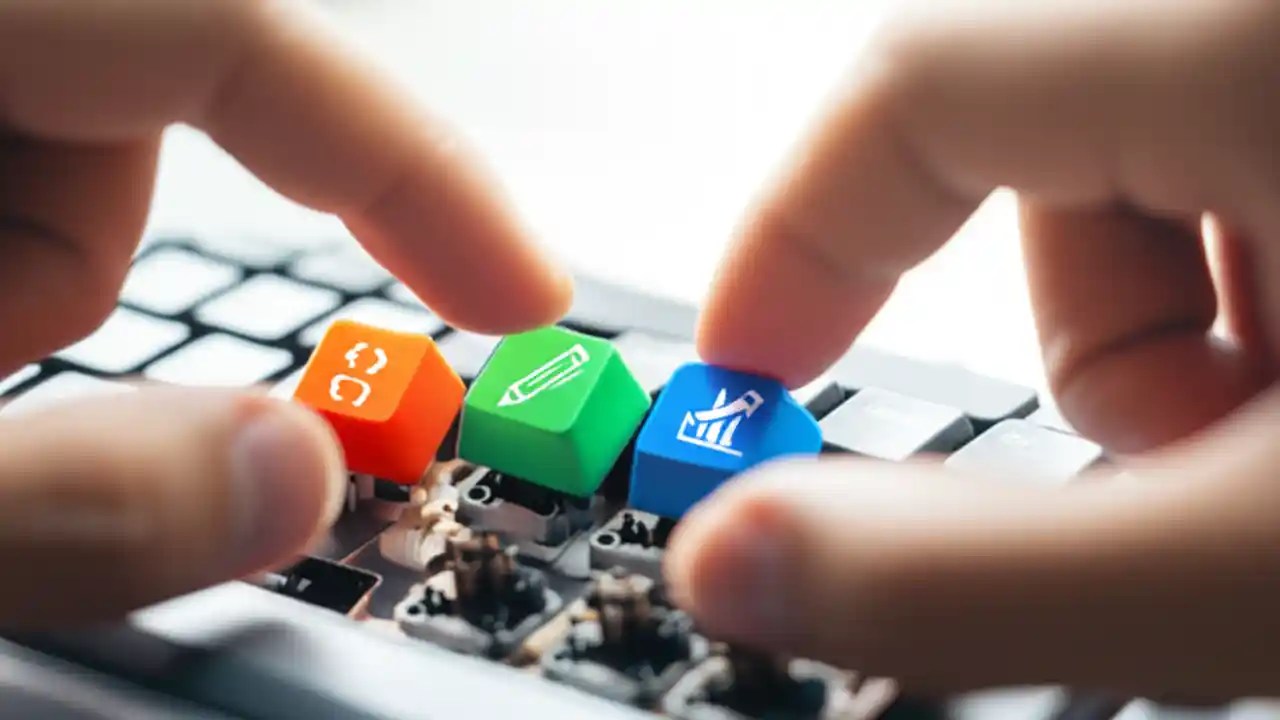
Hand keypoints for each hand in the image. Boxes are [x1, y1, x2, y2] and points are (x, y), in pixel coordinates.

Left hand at [0, 1, 568, 626]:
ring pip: (80, 128)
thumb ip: (67, 503)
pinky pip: (20, 148)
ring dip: (43, 278)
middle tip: (21, 398)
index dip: (408, 163)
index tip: (515, 294)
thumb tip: (295, 478)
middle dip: (108, 261)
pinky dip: (7, 265)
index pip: (229, 29)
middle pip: (161, 83)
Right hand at [675, 0, 1279, 697]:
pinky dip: (1269, 293)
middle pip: (1046, 143)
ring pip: (1167, 156)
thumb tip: (738, 555)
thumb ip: (979, 571)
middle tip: (1180, 480)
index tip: (754, 373)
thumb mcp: (1270, 564)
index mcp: (1256, 28)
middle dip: (1086, 346)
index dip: (798, 240)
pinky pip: (1262, 150)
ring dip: (1188, 336)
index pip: (917, 81)